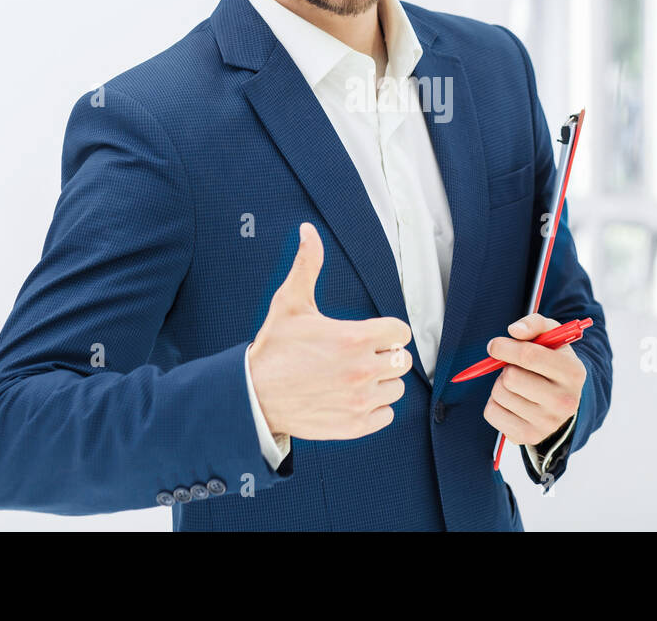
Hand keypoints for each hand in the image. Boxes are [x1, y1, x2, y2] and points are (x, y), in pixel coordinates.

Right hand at [248, 222, 412, 440]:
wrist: (254, 395)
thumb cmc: (274, 349)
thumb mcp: (291, 302)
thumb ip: (308, 265)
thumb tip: (308, 232)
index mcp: (355, 338)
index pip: (401, 332)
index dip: (387, 332)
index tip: (371, 335)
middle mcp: (363, 370)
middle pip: (402, 360)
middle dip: (384, 356)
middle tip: (359, 356)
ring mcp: (361, 400)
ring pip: (396, 388)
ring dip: (381, 382)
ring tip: (355, 377)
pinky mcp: (356, 425)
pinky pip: (387, 415)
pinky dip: (375, 409)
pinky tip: (353, 397)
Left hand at [482, 313, 584, 446]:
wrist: (562, 400)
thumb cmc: (552, 360)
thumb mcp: (551, 336)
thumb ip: (535, 324)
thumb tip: (514, 331)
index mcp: (573, 372)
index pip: (528, 355)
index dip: (504, 346)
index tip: (495, 345)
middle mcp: (565, 402)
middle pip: (511, 378)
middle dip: (505, 367)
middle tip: (513, 367)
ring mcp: (548, 423)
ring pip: (499, 394)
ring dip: (500, 384)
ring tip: (516, 384)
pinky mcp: (529, 436)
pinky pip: (492, 413)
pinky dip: (494, 403)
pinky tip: (510, 400)